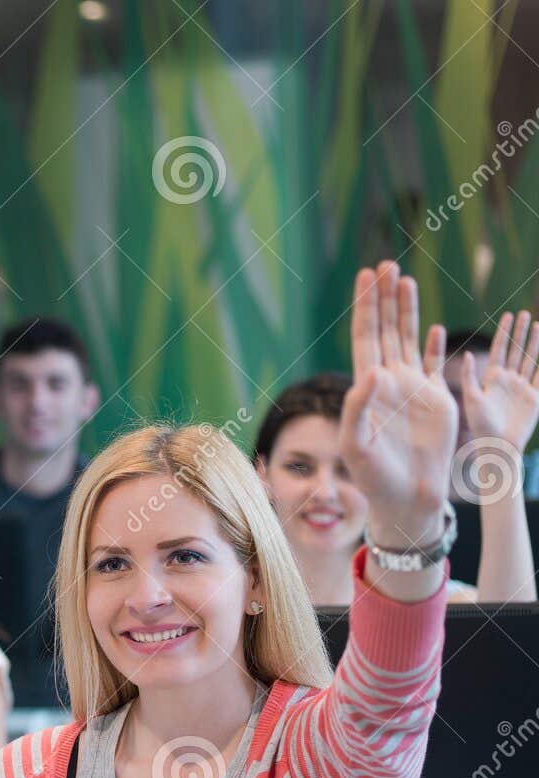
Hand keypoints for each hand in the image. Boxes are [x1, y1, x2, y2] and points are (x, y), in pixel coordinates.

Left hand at [338, 261, 456, 547]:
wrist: (407, 497)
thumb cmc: (374, 477)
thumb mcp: (356, 444)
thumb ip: (360, 407)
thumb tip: (375, 371)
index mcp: (367, 388)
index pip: (365, 337)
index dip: (365, 307)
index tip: (366, 277)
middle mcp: (389, 383)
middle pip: (386, 329)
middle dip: (384, 298)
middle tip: (384, 264)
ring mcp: (413, 389)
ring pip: (409, 339)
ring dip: (406, 310)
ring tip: (403, 279)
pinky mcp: (437, 401)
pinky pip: (436, 366)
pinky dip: (434, 346)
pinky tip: (432, 327)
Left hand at [461, 310, 538, 455]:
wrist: (499, 446)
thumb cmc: (480, 426)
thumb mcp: (471, 399)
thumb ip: (470, 377)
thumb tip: (466, 353)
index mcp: (491, 379)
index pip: (499, 349)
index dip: (503, 333)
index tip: (507, 315)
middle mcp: (507, 380)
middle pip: (515, 350)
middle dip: (519, 332)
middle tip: (523, 313)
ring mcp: (522, 387)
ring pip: (529, 359)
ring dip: (534, 342)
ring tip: (537, 324)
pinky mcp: (534, 397)